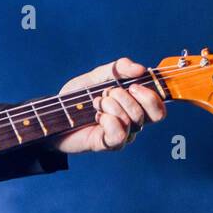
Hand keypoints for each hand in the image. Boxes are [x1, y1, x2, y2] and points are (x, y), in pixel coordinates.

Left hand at [48, 57, 165, 154]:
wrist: (52, 112)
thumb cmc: (77, 96)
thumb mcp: (98, 75)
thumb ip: (119, 68)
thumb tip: (141, 69)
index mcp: (135, 106)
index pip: (160, 107)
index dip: (152, 95)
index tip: (132, 85)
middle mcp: (133, 122)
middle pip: (152, 114)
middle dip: (127, 97)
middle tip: (107, 93)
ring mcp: (122, 135)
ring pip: (134, 121)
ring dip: (112, 105)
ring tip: (96, 102)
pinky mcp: (106, 144)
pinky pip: (120, 136)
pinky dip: (109, 121)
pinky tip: (97, 116)